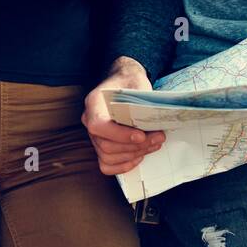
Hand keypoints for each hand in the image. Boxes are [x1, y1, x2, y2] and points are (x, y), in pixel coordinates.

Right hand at [82, 57, 165, 175]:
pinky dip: (124, 165)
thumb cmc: (130, 83)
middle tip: (158, 137)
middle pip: (105, 145)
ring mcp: (94, 135)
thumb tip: (156, 122)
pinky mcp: (102, 145)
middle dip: (135, 145)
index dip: (119, 135)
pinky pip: (106, 165)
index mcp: (94, 102)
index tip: (141, 135)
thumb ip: (142, 103)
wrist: (125, 82)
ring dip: (134, 154)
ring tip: (153, 144)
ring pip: (107, 156)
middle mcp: (89, 120)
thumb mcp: (137, 85)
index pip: (97, 125)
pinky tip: (139, 156)